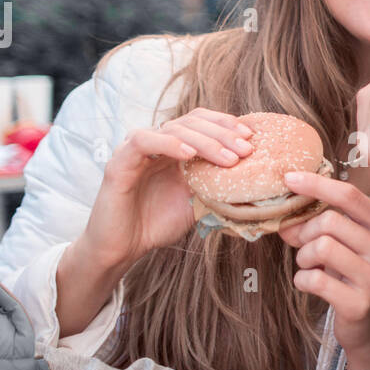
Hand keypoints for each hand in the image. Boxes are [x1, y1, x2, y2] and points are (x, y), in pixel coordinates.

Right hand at [81, 108, 253, 271]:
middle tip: (246, 149)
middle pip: (191, 122)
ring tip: (227, 157)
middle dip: (222, 134)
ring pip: (173, 129)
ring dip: (204, 141)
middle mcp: (155, 142)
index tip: (250, 138)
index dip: (225, 125)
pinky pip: (144, 142)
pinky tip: (190, 155)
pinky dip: (169, 145)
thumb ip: (214, 185)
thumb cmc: (157, 224)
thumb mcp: (195, 201)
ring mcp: (135, 149)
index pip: (200, 121)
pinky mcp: (119, 162)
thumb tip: (250, 179)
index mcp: (172, 147)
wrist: (122, 248)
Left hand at [278, 172, 369, 369]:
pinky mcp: (359, 303)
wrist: (368, 325)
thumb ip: (319, 221)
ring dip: (304, 257)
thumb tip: (287, 209)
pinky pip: (315, 279)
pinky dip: (302, 279)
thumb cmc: (351, 273)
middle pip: (330, 221)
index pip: (350, 195)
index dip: (316, 184)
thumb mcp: (343, 242)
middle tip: (302, 244)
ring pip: (322, 247)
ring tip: (310, 266)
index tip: (289, 178)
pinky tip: (310, 284)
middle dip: (305, 231)